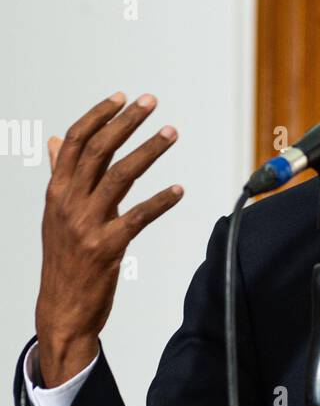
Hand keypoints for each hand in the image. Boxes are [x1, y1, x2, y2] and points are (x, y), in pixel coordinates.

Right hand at [35, 92, 182, 386]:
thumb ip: (61, 176)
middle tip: (151, 102)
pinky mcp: (106, 248)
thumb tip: (55, 142)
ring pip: (120, 176)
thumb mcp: (56, 214)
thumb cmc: (64, 258)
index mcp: (56, 192)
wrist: (62, 308)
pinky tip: (179, 190)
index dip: (99, 116)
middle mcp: (68, 203)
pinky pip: (137, 217)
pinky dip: (160, 202)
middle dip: (126, 122)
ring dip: (148, 150)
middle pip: (98, 151)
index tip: (122, 97)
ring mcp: (86, 225)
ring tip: (171, 132)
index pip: (75, 142)